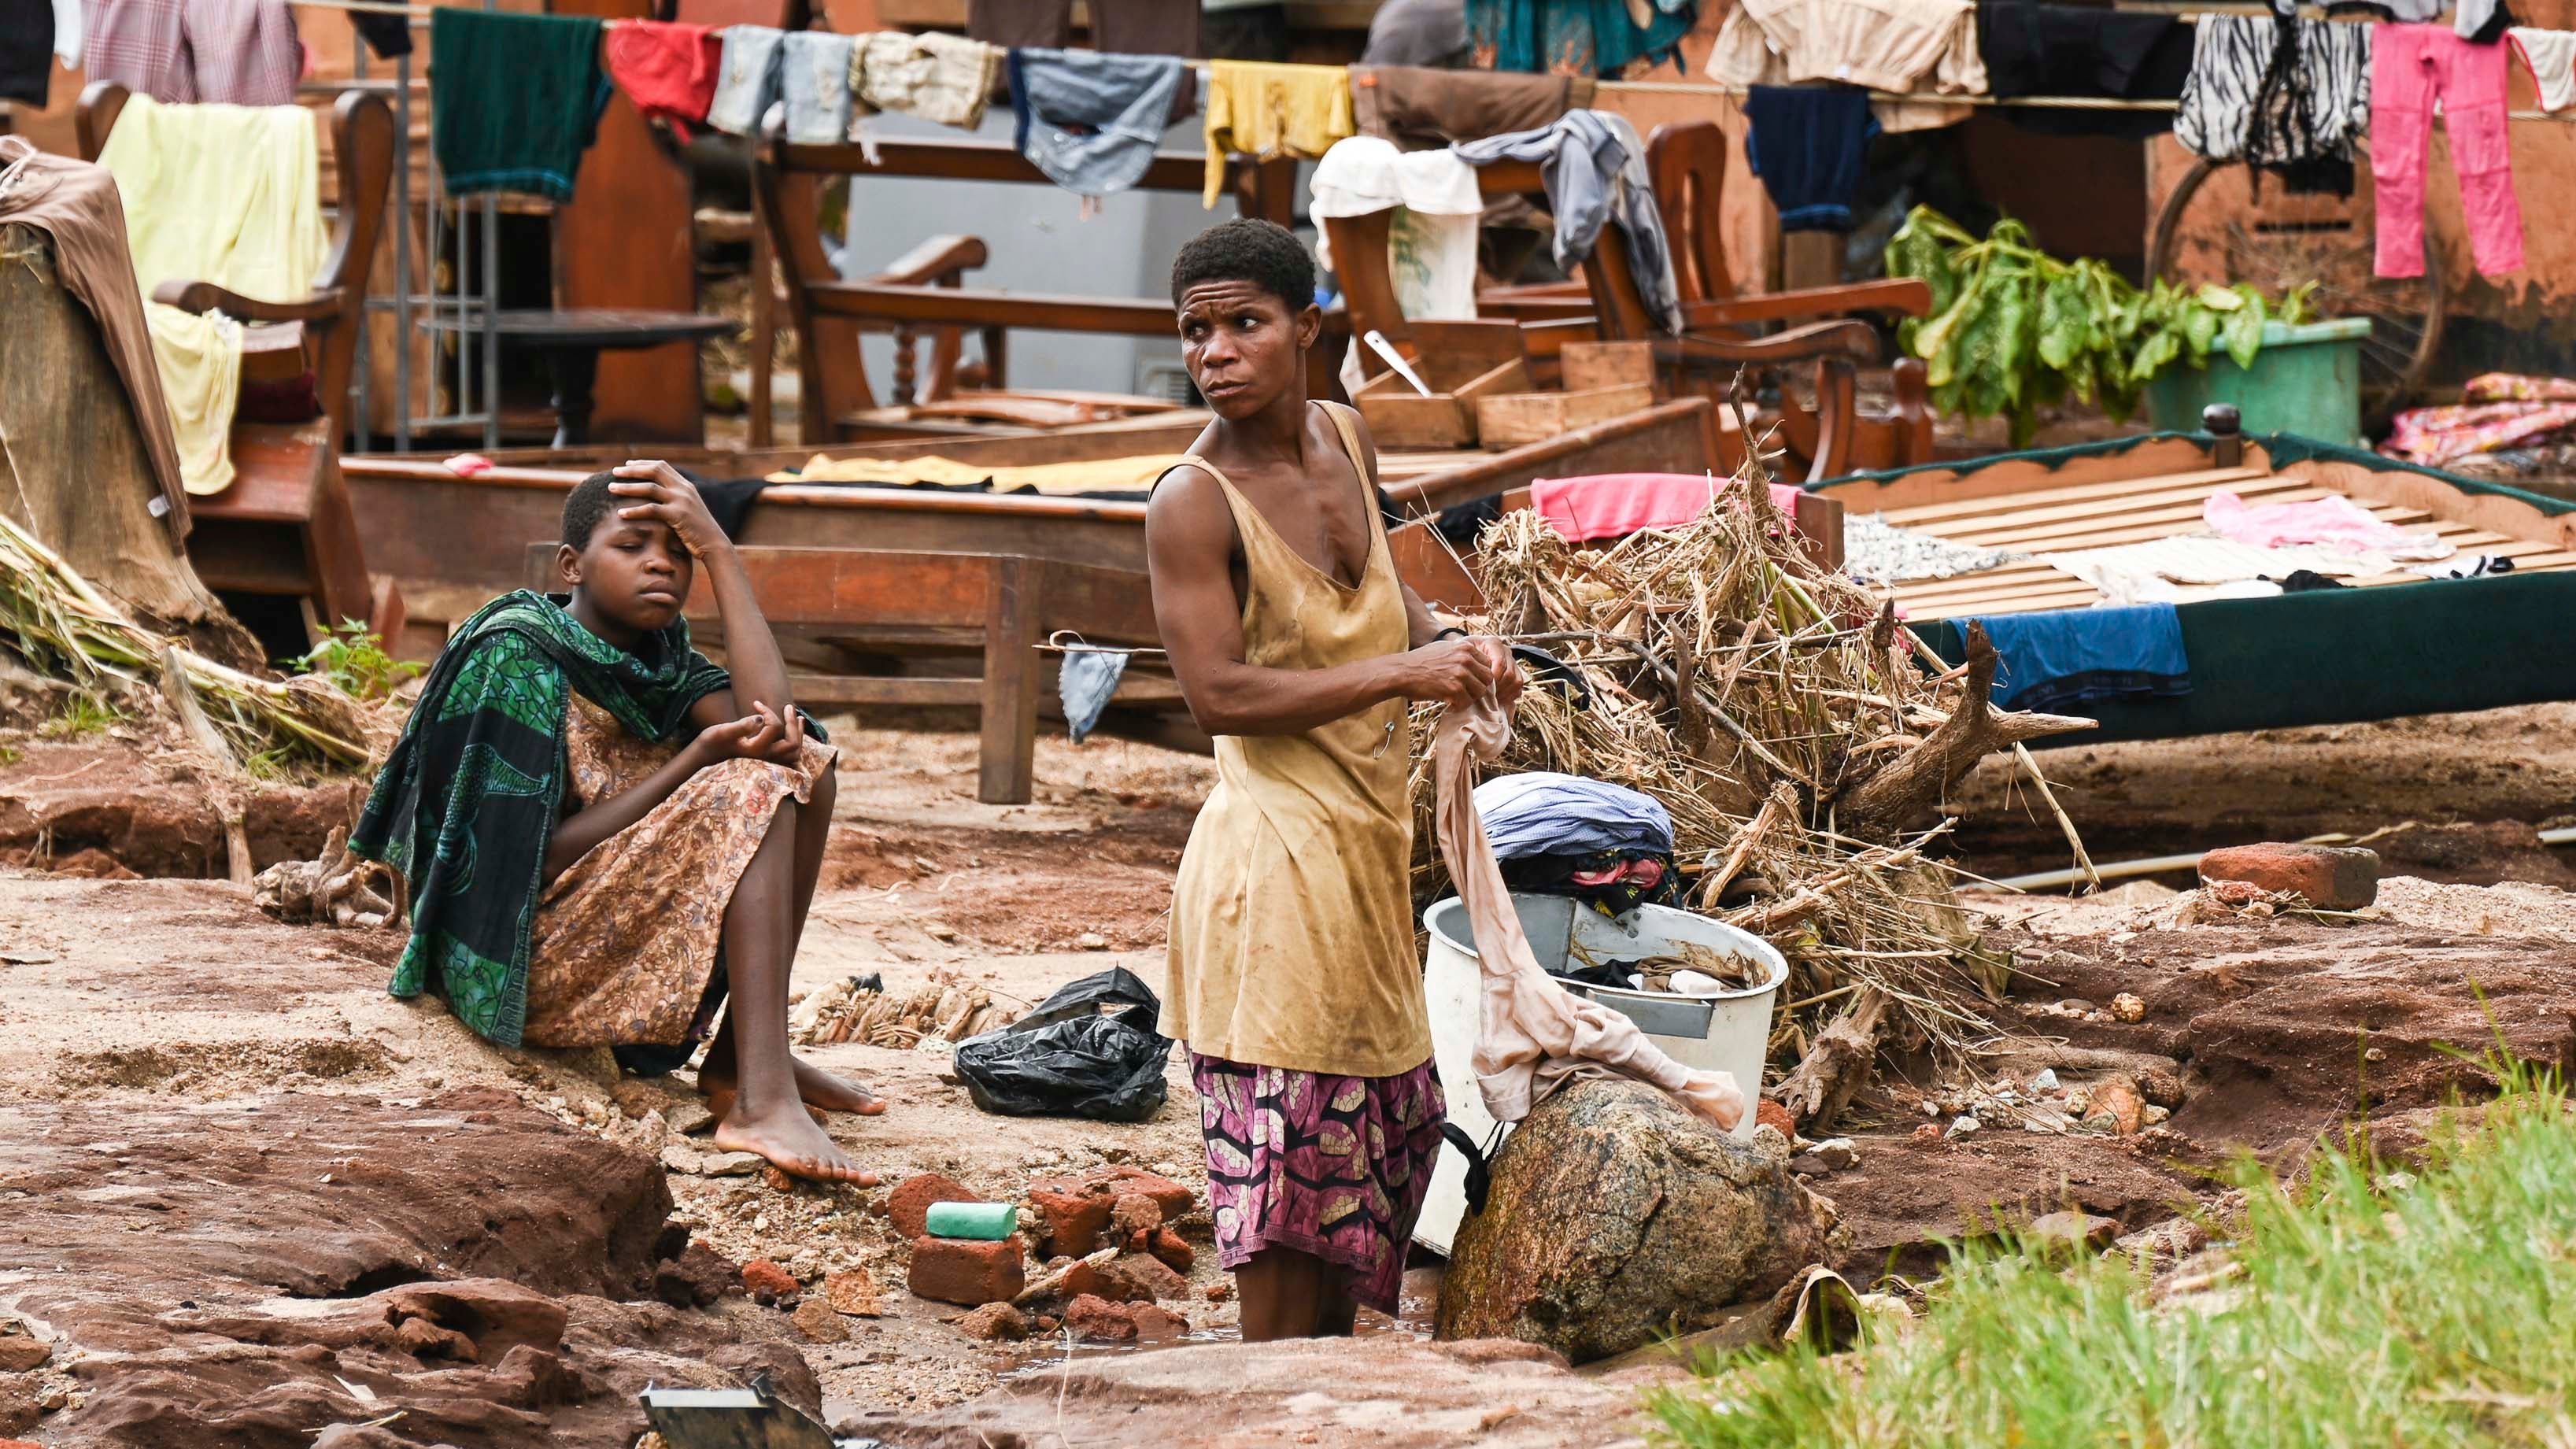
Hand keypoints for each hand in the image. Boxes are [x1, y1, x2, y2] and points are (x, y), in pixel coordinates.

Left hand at [609, 461, 726, 557]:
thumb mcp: (688, 509)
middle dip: (631, 470)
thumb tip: (657, 498)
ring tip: (611, 488)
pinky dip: (634, 511)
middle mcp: (684, 489)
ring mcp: (681, 501)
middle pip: (654, 470)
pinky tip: (621, 514)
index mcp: (686, 485)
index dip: (643, 463)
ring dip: (627, 487)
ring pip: (649, 488)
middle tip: (614, 472)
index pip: (662, 466)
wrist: (714, 544)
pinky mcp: (678, 515)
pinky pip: (651, 509)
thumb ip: (675, 500)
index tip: (627, 464)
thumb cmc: (698, 531)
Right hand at [689, 706, 788, 767]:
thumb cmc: (712, 742)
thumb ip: (742, 726)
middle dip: (792, 724)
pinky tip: (791, 729)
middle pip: (792, 744)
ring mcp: (767, 761)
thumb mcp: (723, 731)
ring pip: (794, 753)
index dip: (768, 712)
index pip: (774, 727)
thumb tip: (760, 718)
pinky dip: (794, 741)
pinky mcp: (766, 759)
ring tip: (798, 718)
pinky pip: (788, 754)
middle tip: (789, 708)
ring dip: (798, 735)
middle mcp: (765, 758)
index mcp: (756, 750)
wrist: (705, 756)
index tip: (756, 704)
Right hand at [1400, 637, 1507, 708]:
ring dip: (1469, 698)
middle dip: (1477, 688)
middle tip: (1464, 693)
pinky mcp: (1453, 689)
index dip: (1479, 676)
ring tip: (1455, 699)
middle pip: (1488, 678)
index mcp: (1465, 647)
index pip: (1488, 664)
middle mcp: (1466, 658)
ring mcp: (1460, 673)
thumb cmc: (1418, 662)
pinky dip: (1458, 706)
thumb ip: (1460, 652)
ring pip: (1480, 692)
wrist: (1400, 672)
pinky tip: (1448, 703)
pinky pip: (1466, 703)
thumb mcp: (1443, 648)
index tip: (1469, 683)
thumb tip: (1474, 661)